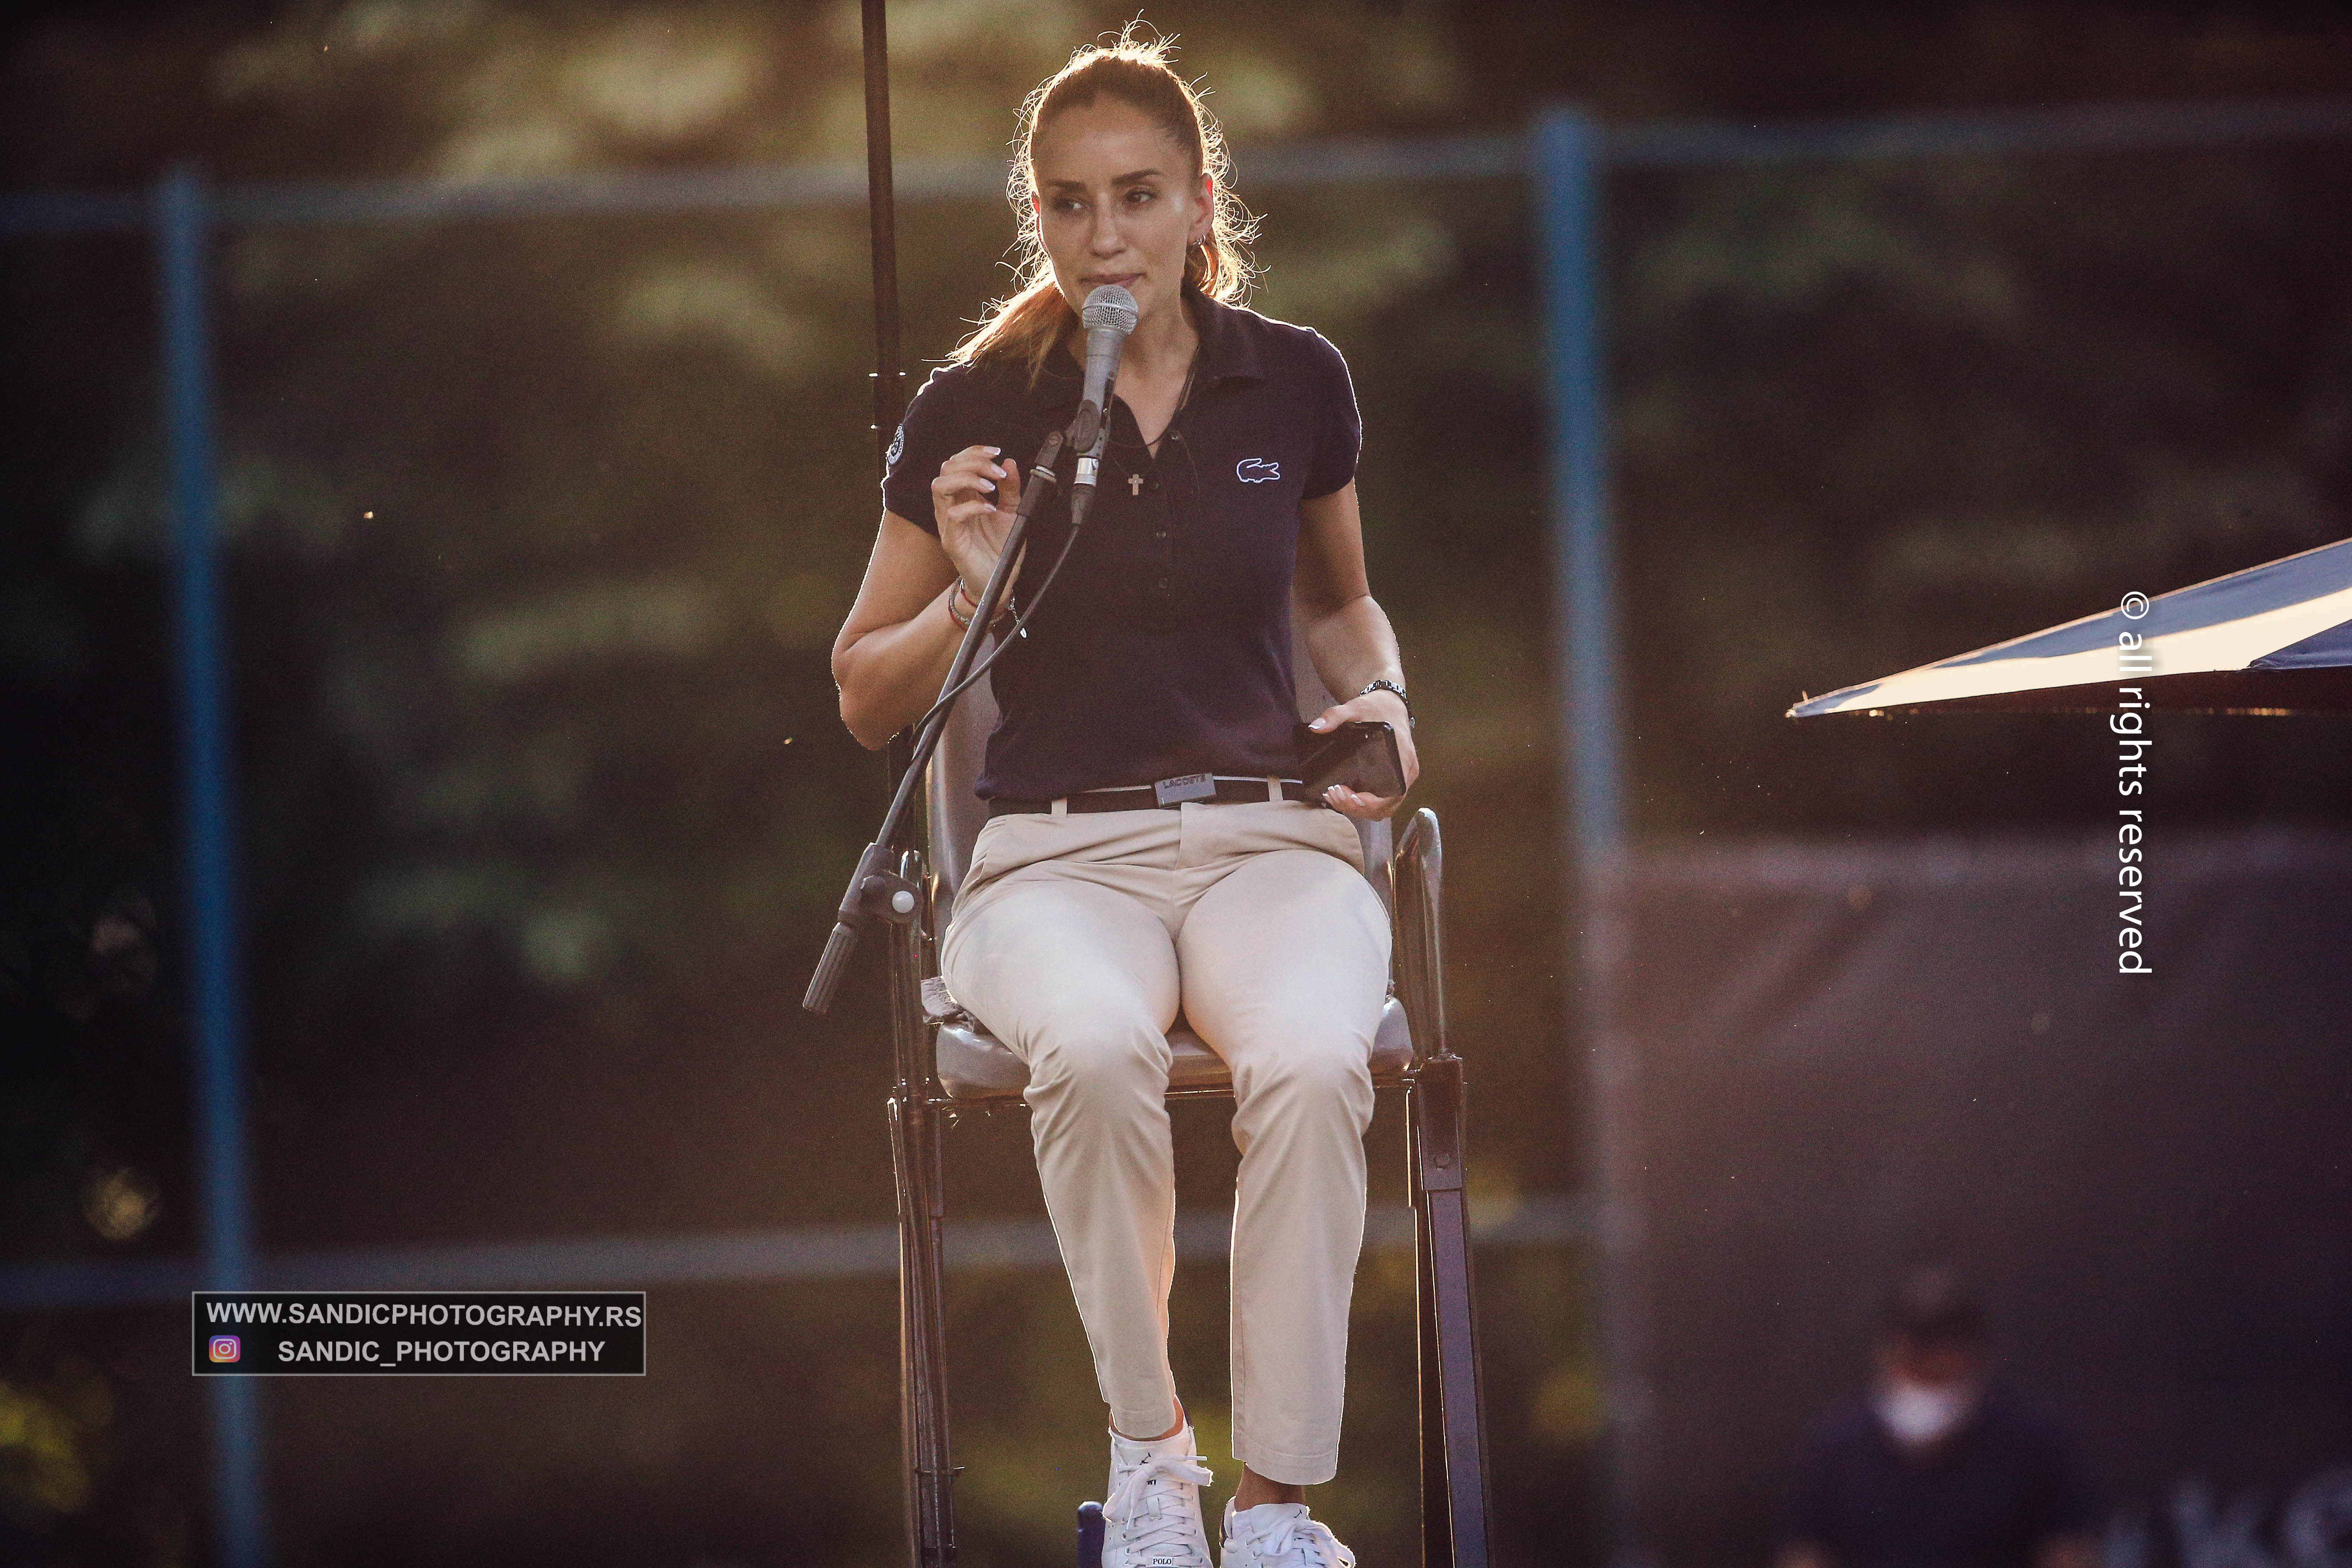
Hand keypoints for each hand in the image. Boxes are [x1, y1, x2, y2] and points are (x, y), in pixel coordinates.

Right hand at [931, 444, 1021, 599]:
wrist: (1000, 580)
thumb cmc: (1000, 547)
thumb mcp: (1011, 511)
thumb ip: (1010, 488)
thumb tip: (1010, 462)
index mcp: (963, 496)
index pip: (956, 463)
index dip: (973, 452)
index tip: (996, 452)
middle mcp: (951, 505)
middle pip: (946, 469)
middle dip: (973, 463)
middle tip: (997, 472)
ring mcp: (948, 522)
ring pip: (940, 487)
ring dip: (967, 479)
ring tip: (991, 487)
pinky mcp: (951, 540)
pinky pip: (953, 515)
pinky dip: (973, 506)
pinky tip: (991, 509)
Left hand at [1304, 687, 1418, 820]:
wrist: (1388, 705)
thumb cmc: (1377, 708)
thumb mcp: (1355, 707)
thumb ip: (1335, 715)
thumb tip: (1316, 727)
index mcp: (1403, 758)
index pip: (1395, 793)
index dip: (1373, 802)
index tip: (1350, 795)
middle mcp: (1406, 772)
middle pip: (1386, 805)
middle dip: (1358, 808)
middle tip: (1334, 795)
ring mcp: (1401, 778)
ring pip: (1383, 808)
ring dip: (1359, 810)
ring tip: (1335, 797)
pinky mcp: (1393, 780)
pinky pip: (1382, 802)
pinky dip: (1364, 806)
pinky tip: (1344, 798)